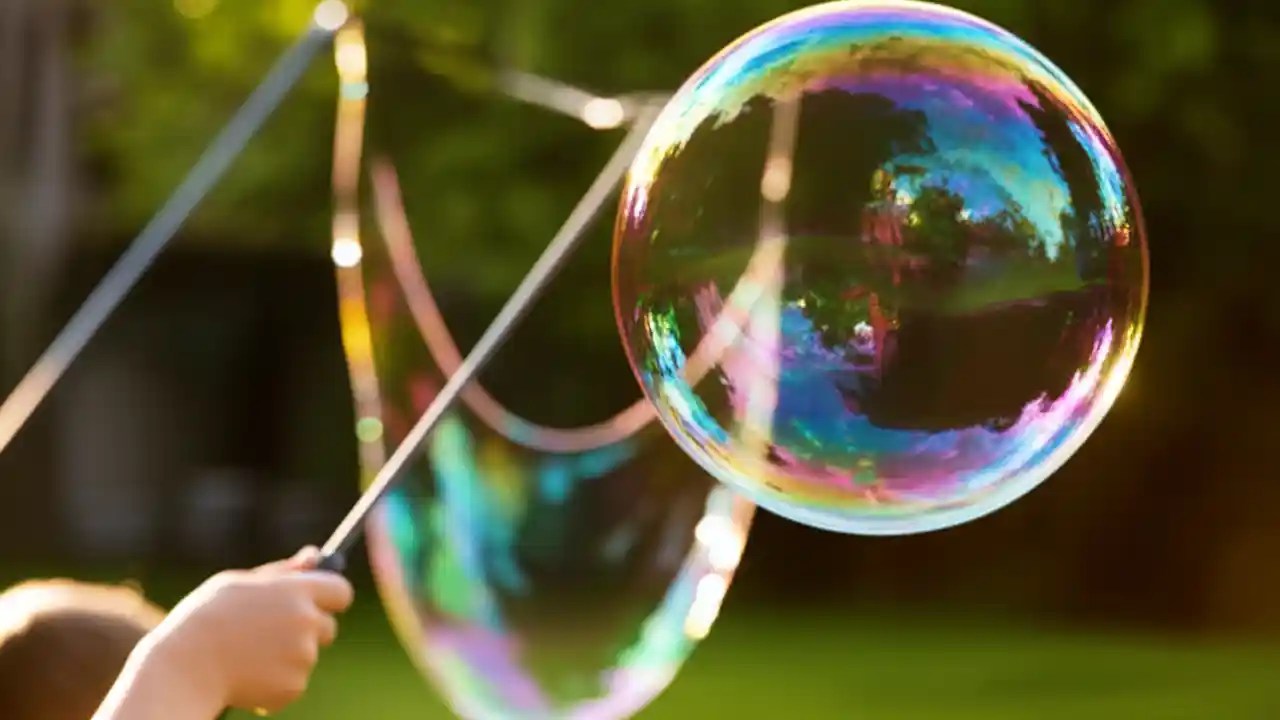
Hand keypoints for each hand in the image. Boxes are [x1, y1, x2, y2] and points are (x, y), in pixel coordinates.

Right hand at [141, 547, 353, 713]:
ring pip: (307, 656)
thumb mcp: (238, 583)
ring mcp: (302, 656)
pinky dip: (276, 682)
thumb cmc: (204, 620)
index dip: (331, 598)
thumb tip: (315, 556)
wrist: (182, 669)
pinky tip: (247, 676)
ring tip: (247, 655)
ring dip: (287, 656)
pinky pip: (293, 682)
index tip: (320, 603)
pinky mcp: (293, 687)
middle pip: (328, 627)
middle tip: (270, 634)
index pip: (341, 591)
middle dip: (308, 630)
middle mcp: (306, 622)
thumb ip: (282, 571)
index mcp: (295, 591)